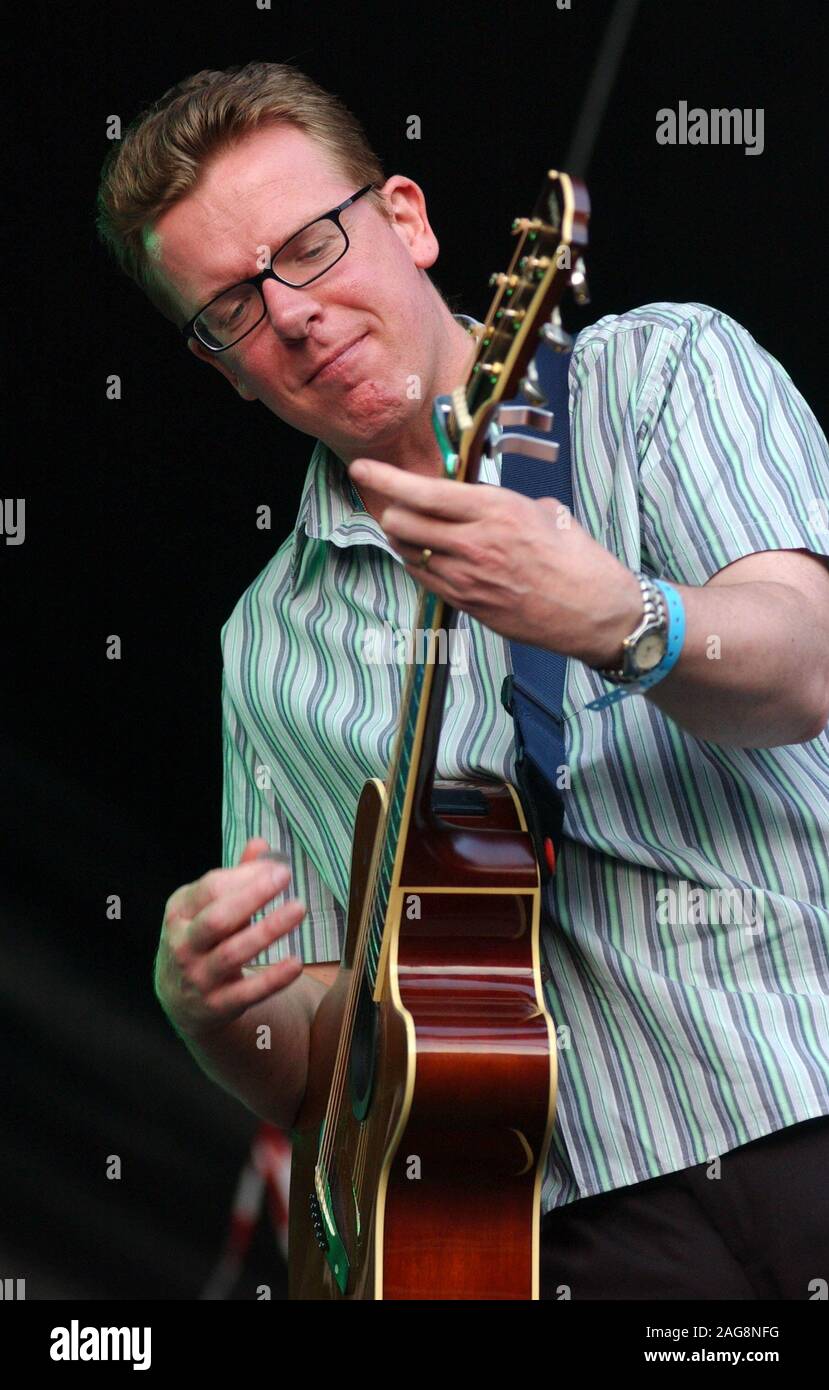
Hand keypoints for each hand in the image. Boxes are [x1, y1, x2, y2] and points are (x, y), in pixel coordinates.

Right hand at [155, 837, 306, 1040]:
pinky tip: (297, 962)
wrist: (180, 998)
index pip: (211, 888)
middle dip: (252, 896)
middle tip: (285, 876)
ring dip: (267, 930)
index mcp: (180, 912)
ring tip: (298, 909)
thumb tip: (260, 844)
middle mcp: (183, 945)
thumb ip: (234, 877)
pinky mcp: (217, 1005)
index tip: (278, 867)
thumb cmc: (202, 938)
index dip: (246, 876)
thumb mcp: (207, 907)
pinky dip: (273, 979)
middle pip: (217, 919)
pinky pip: (248, 993)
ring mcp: (198, 977)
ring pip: (233, 954)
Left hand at [347, 458, 641, 666]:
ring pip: (406, 553)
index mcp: (496, 510)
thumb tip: (476, 500)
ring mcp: (467, 578)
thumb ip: (501, 504)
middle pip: (401, 524)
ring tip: (415, 530)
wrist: (594, 612)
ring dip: (402, 538)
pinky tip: (429, 556)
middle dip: (392, 510)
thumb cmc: (577, 559)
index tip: (363, 467)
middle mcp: (474, 543)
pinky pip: (423, 578)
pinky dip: (417, 563)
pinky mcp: (467, 605)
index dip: (385, 478)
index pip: (423, 492)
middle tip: (395, 503)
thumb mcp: (542, 512)